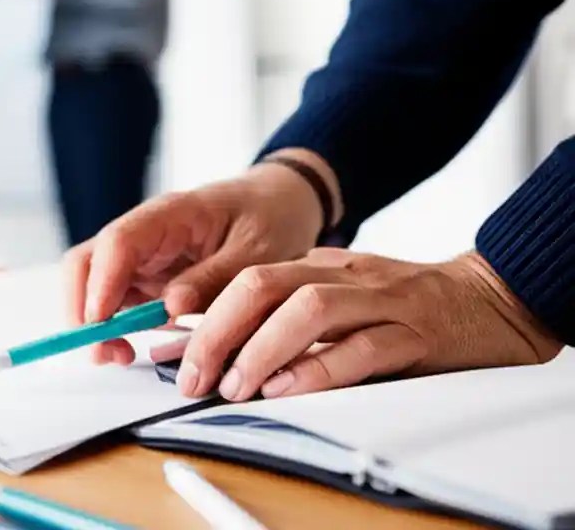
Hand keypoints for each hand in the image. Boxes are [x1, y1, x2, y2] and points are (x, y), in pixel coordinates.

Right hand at [65, 154, 335, 364]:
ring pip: (94, 285)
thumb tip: (171, 306)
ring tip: (120, 355)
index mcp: (170, 214)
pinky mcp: (148, 277)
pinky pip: (116, 300)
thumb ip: (216, 277)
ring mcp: (142, 256)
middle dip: (83, 308)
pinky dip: (114, 327)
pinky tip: (131, 349)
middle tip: (104, 351)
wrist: (281, 203)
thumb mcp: (257, 251)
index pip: (118, 242)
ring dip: (96, 323)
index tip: (101, 323)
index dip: (102, 283)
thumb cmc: (269, 217)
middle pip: (87, 262)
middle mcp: (145, 233)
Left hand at [170, 249, 561, 400]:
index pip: (244, 279)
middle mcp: (342, 276)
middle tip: (192, 373)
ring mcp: (380, 301)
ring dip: (262, 349)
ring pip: (309, 310)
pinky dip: (320, 369)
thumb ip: (284, 311)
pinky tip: (289, 389)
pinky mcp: (415, 334)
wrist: (487, 300)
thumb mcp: (336, 294)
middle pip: (264, 285)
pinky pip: (363, 347)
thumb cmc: (400, 305)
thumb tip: (214, 344)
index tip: (169, 350)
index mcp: (317, 266)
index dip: (201, 314)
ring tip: (234, 385)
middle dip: (217, 330)